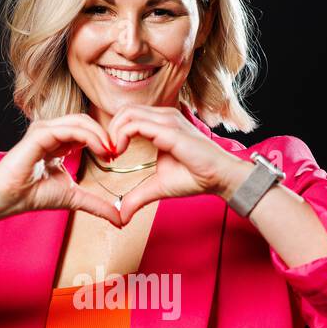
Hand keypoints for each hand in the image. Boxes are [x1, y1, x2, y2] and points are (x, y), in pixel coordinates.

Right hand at [0, 114, 122, 226]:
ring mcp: (45, 130)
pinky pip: (70, 129)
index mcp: (58, 142)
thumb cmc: (35, 195)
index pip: (86, 130)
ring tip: (109, 151)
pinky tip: (100, 149)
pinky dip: (89, 137)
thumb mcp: (76, 198)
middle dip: (104, 134)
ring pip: (79, 121)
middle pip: (84, 120)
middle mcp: (52, 132)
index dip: (103, 139)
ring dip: (99, 134)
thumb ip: (98, 205)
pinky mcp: (40, 133)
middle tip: (115, 152)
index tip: (114, 157)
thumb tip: (121, 220)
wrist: (12, 199)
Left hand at [106, 105, 246, 224]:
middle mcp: (164, 116)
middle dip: (109, 131)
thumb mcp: (157, 187)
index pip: (128, 115)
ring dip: (112, 133)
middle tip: (108, 154)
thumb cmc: (194, 177)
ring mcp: (167, 120)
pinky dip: (121, 136)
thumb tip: (121, 216)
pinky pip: (135, 124)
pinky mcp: (169, 130)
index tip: (111, 156)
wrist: (218, 178)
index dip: (113, 133)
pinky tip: (120, 153)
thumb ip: (137, 196)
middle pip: (124, 110)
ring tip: (113, 154)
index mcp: (161, 123)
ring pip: (127, 113)